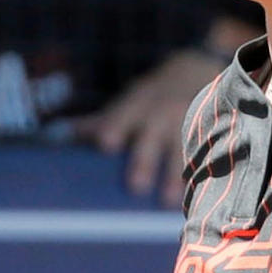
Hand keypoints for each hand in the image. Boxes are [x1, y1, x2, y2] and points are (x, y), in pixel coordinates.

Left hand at [84, 72, 202, 200]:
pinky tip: (196, 197)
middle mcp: (163, 114)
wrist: (197, 70)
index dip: (115, 127)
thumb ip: (101, 121)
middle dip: (144, 161)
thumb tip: (62, 134)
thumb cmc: (152, 98)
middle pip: (152, 139)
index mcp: (138, 104)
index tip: (105, 143)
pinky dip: (200, 177)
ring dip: (174, 177)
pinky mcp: (209, 138)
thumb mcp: (128, 102)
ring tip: (168, 202)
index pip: (124, 115)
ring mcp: (188, 126)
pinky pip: (204, 159)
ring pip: (181, 152)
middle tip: (135, 187)